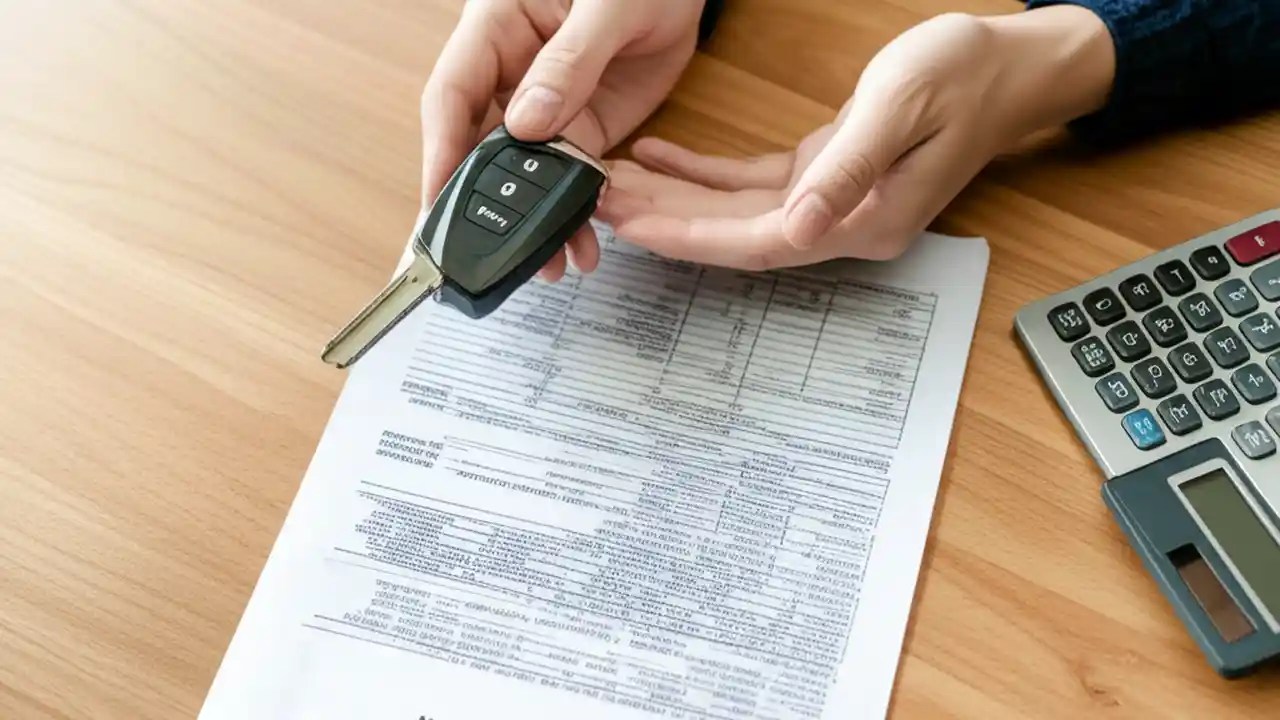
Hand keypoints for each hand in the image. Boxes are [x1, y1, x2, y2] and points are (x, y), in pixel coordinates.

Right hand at [420, 0, 704, 280]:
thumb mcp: (607, 6)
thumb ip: (569, 62)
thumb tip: (526, 126)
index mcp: (496, 28)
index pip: (453, 96)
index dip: (442, 153)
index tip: (439, 206)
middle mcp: (512, 71)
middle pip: (485, 146)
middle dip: (491, 206)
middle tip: (500, 256)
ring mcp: (548, 102)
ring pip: (529, 171)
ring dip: (537, 217)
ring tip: (553, 263)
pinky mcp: (585, 124)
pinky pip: (571, 172)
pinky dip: (575, 209)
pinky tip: (583, 240)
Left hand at [597, 9, 1114, 270]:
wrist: (1007, 67)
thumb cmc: (965, 78)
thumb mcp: (901, 107)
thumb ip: (848, 168)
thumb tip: (799, 226)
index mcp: (862, 221)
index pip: (756, 243)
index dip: (689, 237)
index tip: (633, 225)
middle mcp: (841, 224)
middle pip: (733, 235)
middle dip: (665, 221)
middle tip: (600, 204)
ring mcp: (831, 202)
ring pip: (734, 211)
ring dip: (675, 199)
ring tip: (616, 184)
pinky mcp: (824, 174)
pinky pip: (751, 183)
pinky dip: (703, 172)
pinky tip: (662, 157)